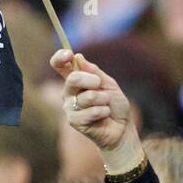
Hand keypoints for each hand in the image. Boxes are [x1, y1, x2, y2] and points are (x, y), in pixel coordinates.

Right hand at [50, 49, 143, 168]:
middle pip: (73, 79)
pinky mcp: (73, 121)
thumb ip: (95, 72)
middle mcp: (68, 93)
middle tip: (100, 85)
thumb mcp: (109, 84)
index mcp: (75, 80)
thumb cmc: (115, 105)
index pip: (60, 66)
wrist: (122, 128)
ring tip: (106, 105)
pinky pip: (90, 112)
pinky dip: (103, 112)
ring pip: (87, 97)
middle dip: (91, 80)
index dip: (60, 58)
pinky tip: (104, 116)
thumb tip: (79, 57)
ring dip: (103, 100)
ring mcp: (69, 107)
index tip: (69, 54)